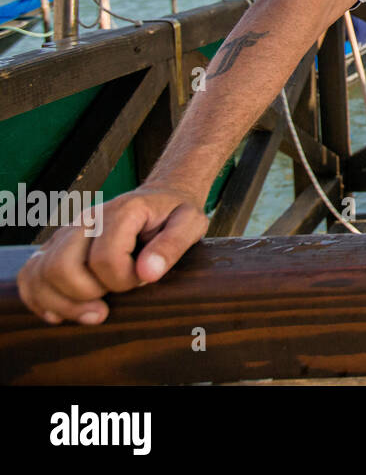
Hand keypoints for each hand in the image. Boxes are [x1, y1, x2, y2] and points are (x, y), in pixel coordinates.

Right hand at [16, 183, 208, 324]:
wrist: (160, 200)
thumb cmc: (175, 215)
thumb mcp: (190, 224)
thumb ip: (172, 246)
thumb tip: (147, 273)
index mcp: (121, 212)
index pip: (105, 260)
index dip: (125, 280)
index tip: (144, 278)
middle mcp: (86, 220)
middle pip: (61, 268)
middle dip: (88, 295)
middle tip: (115, 296)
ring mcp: (67, 232)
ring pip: (40, 274)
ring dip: (64, 302)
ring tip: (93, 310)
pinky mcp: (56, 246)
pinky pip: (30, 274)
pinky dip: (40, 298)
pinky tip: (63, 311)